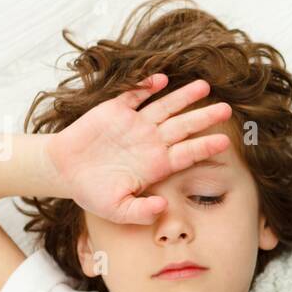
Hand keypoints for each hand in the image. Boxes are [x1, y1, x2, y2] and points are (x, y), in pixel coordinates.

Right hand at [44, 74, 232, 223]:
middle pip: (184, 126)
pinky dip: (146, 86)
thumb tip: (162, 205)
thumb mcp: (116, 209)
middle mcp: (151, 142)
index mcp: (156, 165)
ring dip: (184, 97)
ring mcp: (135, 124)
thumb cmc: (93, 192)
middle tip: (227, 109)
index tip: (225, 142)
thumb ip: (141, 211)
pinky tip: (161, 79)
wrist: (64, 172)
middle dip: (204, 117)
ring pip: (165, 107)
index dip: (205, 147)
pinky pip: (135, 95)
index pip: (187, 154)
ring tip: (204, 86)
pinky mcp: (116, 110)